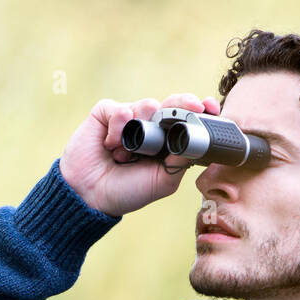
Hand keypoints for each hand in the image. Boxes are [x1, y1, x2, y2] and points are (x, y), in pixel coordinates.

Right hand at [59, 93, 220, 216]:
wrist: (90, 196)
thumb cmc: (126, 192)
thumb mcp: (162, 182)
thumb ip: (181, 162)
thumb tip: (197, 140)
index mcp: (165, 142)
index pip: (185, 119)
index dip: (198, 109)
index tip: (210, 106)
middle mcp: (149, 127)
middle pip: (172, 104)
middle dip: (183, 103)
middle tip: (193, 106)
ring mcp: (128, 119)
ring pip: (148, 104)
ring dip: (142, 126)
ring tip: (127, 153)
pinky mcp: (106, 114)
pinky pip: (121, 109)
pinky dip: (119, 126)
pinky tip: (111, 145)